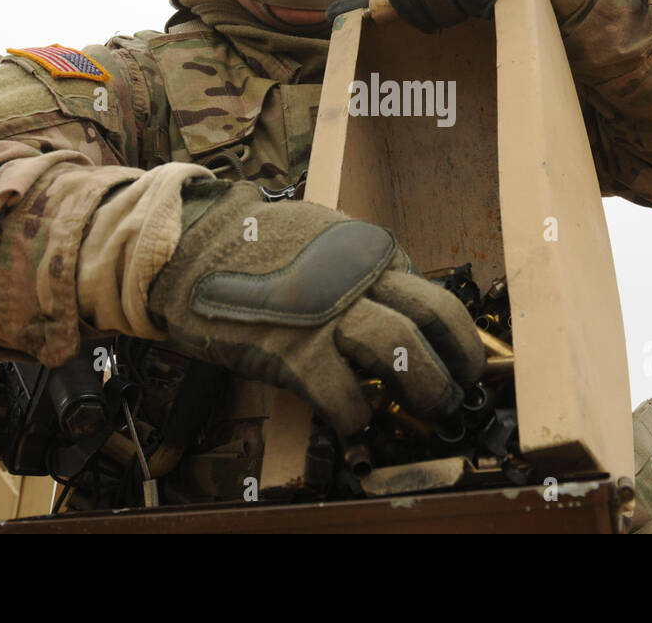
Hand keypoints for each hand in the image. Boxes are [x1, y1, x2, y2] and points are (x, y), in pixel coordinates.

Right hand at [147, 181, 484, 435]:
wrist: (192, 245)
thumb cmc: (254, 242)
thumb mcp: (324, 233)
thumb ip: (361, 264)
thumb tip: (398, 296)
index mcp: (370, 250)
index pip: (433, 295)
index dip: (452, 335)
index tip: (455, 356)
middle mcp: (358, 278)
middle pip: (436, 319)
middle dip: (459, 362)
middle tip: (458, 388)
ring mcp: (329, 314)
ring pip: (402, 353)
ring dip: (425, 389)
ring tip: (429, 409)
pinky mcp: (295, 350)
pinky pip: (343, 394)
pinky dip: (355, 414)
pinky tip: (355, 419)